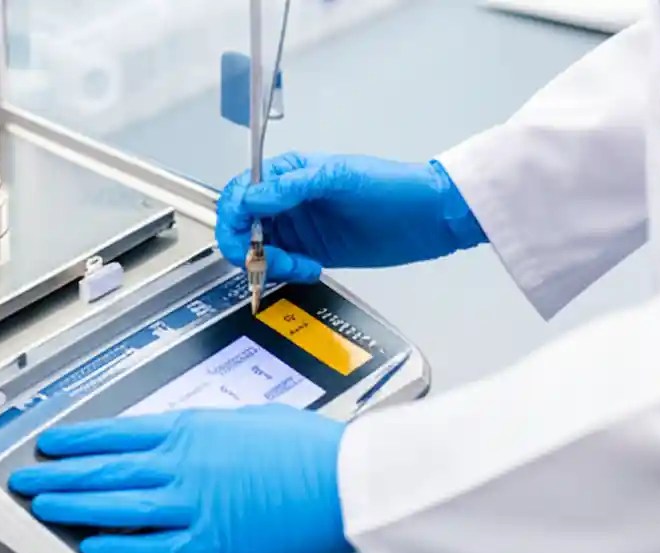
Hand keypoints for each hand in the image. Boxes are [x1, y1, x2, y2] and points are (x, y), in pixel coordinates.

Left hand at [8, 405, 351, 552]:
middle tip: (27, 477)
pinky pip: (151, 546)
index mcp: (194, 428)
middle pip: (105, 468)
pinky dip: (116, 546)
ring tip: (43, 506)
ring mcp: (192, 501)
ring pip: (116, 504)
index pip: (118, 432)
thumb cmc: (311, 447)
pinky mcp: (210, 540)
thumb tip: (200, 436)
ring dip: (74, 505)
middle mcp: (183, 462)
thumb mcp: (254, 419)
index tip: (53, 442)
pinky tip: (90, 545)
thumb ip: (216, 430)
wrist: (345, 477)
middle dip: (60, 472)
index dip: (79, 439)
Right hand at [215, 152, 487, 281]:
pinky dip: (286, 273)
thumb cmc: (390, 187)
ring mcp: (297, 228)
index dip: (233, 216)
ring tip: (299, 266)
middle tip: (265, 260)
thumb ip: (291, 187)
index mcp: (287, 173)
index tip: (244, 237)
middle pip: (240, 225)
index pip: (240, 192)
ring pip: (257, 249)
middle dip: (246, 246)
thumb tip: (252, 197)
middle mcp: (285, 200)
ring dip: (269, 263)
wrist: (426, 218)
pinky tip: (311, 269)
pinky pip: (280, 265)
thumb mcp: (339, 178)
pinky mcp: (308, 252)